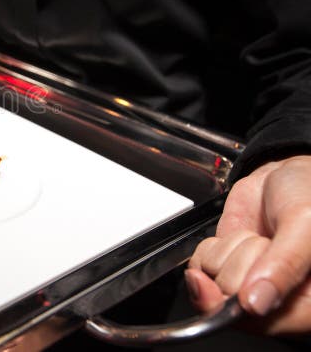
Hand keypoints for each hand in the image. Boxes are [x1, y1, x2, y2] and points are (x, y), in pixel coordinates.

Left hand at [187, 155, 310, 335]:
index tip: (240, 285)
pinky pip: (198, 266)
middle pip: (228, 299)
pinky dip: (211, 248)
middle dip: (242, 263)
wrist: (286, 175)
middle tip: (267, 243)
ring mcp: (248, 285)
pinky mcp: (227, 268)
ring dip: (229, 251)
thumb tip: (256, 304)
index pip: (261, 322)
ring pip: (211, 281)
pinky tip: (236, 239)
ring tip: (259, 238)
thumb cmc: (309, 195)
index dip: (240, 303)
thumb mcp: (305, 225)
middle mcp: (276, 300)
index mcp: (307, 304)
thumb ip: (283, 265)